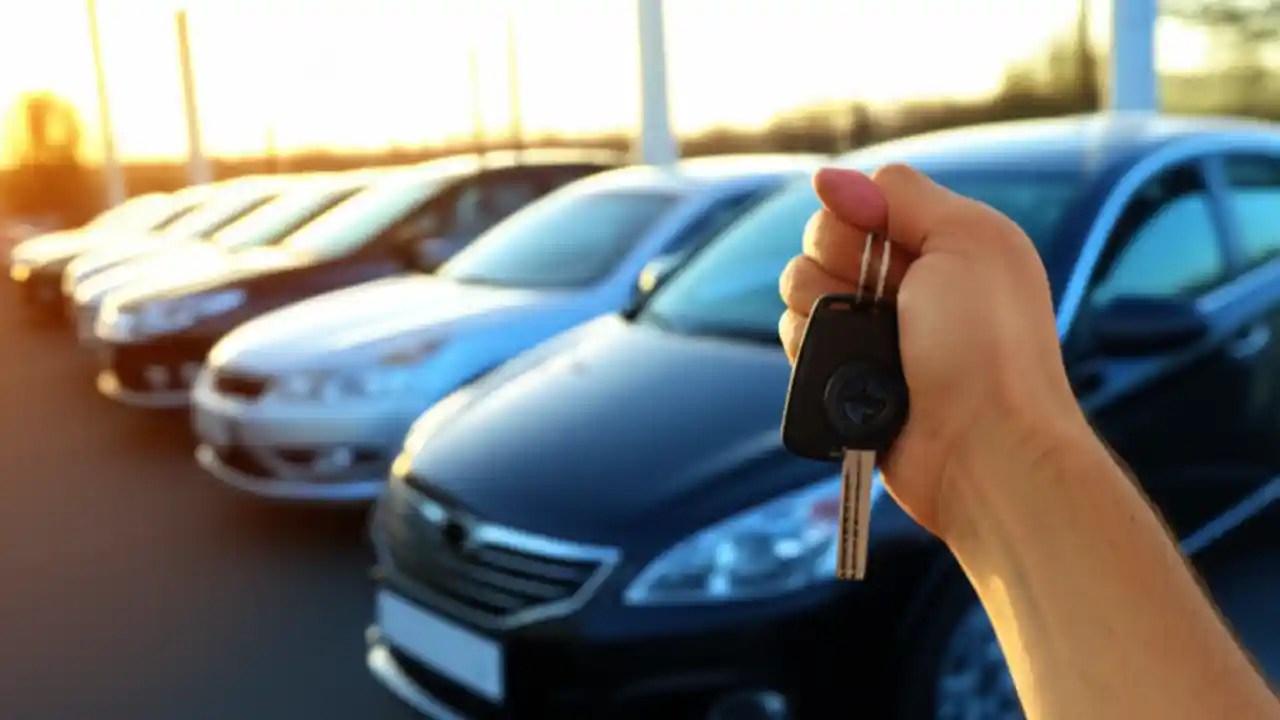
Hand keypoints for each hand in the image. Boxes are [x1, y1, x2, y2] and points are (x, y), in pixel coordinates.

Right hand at [778, 165, 1085, 537]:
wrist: (985, 452)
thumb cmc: (989, 348)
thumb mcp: (966, 242)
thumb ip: (899, 196)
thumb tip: (829, 177)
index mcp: (942, 241)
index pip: (860, 199)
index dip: (858, 219)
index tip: (895, 254)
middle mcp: (905, 282)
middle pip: (820, 241)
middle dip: (840, 269)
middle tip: (893, 306)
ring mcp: (872, 331)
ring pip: (798, 290)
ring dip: (824, 315)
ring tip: (876, 348)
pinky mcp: (844, 375)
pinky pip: (795, 341)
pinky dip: (813, 354)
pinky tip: (850, 374)